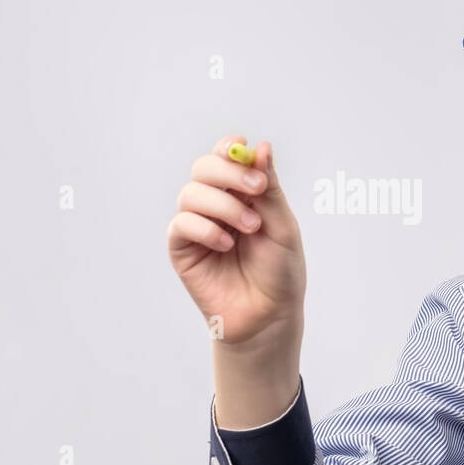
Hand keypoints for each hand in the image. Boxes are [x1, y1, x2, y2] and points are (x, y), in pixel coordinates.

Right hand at [167, 135, 306, 346]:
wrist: (270, 316)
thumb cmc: (280, 271)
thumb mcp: (283, 225)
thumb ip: (270, 188)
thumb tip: (262, 147)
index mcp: (241, 194)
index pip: (225, 157)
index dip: (230, 149)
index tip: (246, 154)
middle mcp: (215, 205)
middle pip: (203, 168)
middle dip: (228, 172)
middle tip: (256, 189)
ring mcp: (197, 226)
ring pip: (190, 193)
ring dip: (223, 205)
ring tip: (250, 228)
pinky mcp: (182, 250)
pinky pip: (181, 224)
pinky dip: (204, 228)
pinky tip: (225, 245)